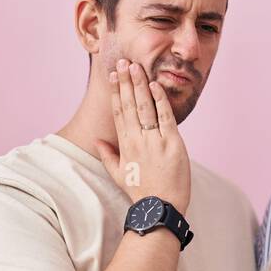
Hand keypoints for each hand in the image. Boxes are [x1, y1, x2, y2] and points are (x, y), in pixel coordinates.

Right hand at [96, 58, 191, 212]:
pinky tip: (155, 85)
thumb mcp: (119, 174)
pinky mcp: (172, 144)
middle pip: (129, 105)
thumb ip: (108, 156)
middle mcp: (137, 140)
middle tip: (124, 62)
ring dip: (140, 85)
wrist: (160, 208)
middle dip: (126, 82)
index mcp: (125, 145)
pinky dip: (160, 100)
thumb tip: (97, 142)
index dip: (116, 92)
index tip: (114, 75)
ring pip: (145, 107)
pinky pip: (165, 117)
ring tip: (136, 67)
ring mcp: (154, 141)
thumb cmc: (141, 192)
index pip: (119, 112)